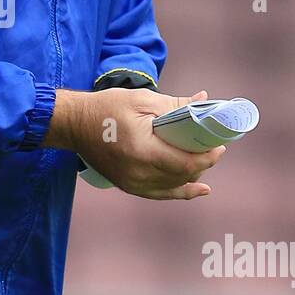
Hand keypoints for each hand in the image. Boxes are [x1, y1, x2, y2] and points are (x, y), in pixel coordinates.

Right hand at [74, 87, 225, 199]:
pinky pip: (160, 193)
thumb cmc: (107, 108)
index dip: (207, 157)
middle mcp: (138, 173)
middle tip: (215, 147)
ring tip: (205, 159)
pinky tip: (199, 189)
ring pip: (174, 186)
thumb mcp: (142, 100)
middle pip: (182, 175)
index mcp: (142, 151)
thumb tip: (204, 102)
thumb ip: (175, 106)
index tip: (220, 145)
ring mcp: (132, 183)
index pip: (185, 163)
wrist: (74, 125)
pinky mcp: (128, 186)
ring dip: (193, 174)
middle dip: (204, 163)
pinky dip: (180, 191)